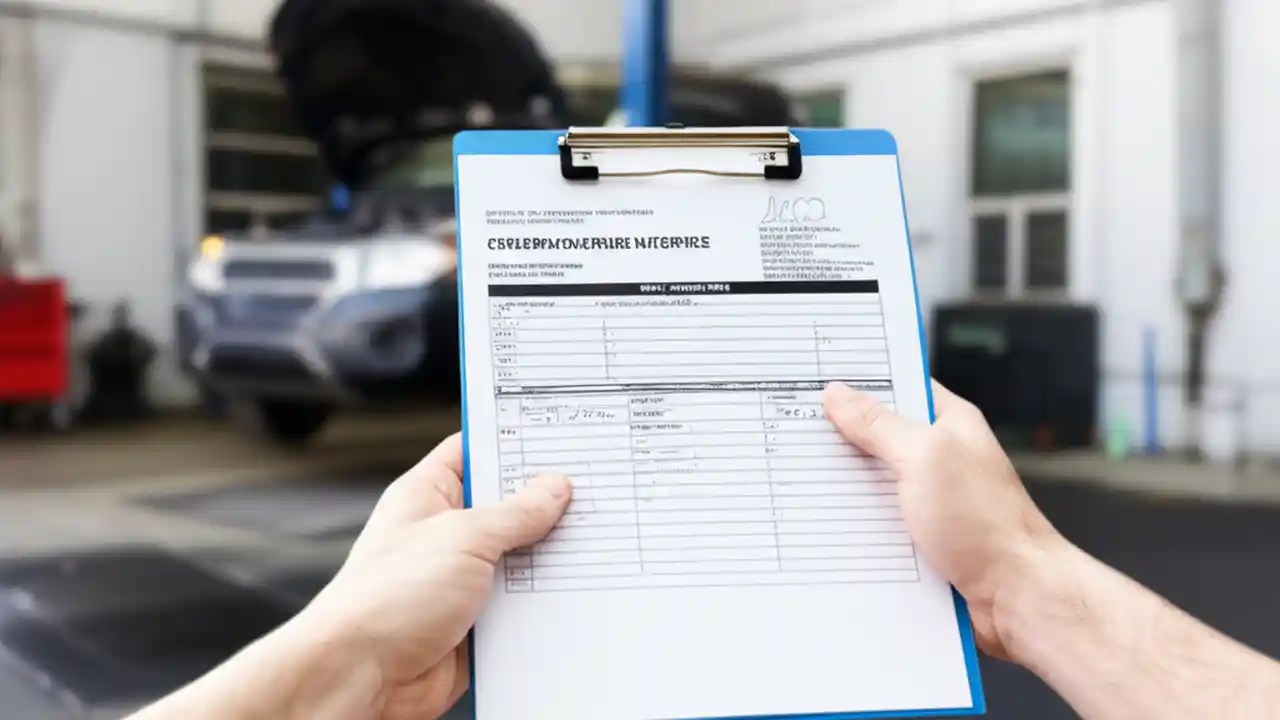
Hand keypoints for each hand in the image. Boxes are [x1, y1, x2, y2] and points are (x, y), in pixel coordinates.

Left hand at [293, 433, 571, 719]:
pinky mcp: (477, 622)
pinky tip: (574, 591)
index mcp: (428, 495)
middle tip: (590, 492)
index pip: (475, 451)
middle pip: (507, 506)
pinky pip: (522, 603)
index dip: (514, 441)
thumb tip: (553, 489)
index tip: (559, 438)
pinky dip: (545, 601)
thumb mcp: (462, 538)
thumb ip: (514, 513)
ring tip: (592, 542)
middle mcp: (445, 533)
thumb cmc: (386, 600)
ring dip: (548, 557)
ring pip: (521, 558)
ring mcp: (462, 579)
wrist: (361, 678)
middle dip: (546, 504)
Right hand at [822, 380, 1059, 658]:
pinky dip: (858, 526)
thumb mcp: (924, 457)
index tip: (815, 381)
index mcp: (950, 424)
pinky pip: (879, 523)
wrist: (1017, 596)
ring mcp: (932, 499)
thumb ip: (879, 425)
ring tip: (808, 483)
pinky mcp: (924, 538)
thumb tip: (840, 395)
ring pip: (875, 484)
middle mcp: (942, 458)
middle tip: (797, 434)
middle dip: (842, 439)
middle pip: (879, 437)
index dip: (859, 383)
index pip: (899, 387)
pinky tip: (831, 527)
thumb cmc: (985, 522)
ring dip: (848, 489)